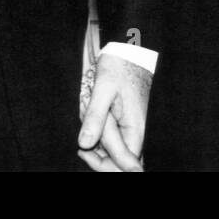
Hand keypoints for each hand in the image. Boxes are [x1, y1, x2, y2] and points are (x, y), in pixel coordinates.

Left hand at [77, 53, 151, 172]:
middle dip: (94, 149)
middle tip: (86, 119)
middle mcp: (135, 135)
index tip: (84, 150)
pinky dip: (94, 129)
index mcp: (135, 130)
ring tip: (88, 105)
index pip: (123, 165)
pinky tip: (90, 108)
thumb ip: (95, 118)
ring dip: (93, 135)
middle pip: (114, 162)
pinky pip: (106, 139)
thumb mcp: (103, 90)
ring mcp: (128, 131)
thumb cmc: (117, 68)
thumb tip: (84, 144)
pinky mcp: (122, 126)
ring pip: (107, 150)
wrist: (127, 53)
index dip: (101, 165)